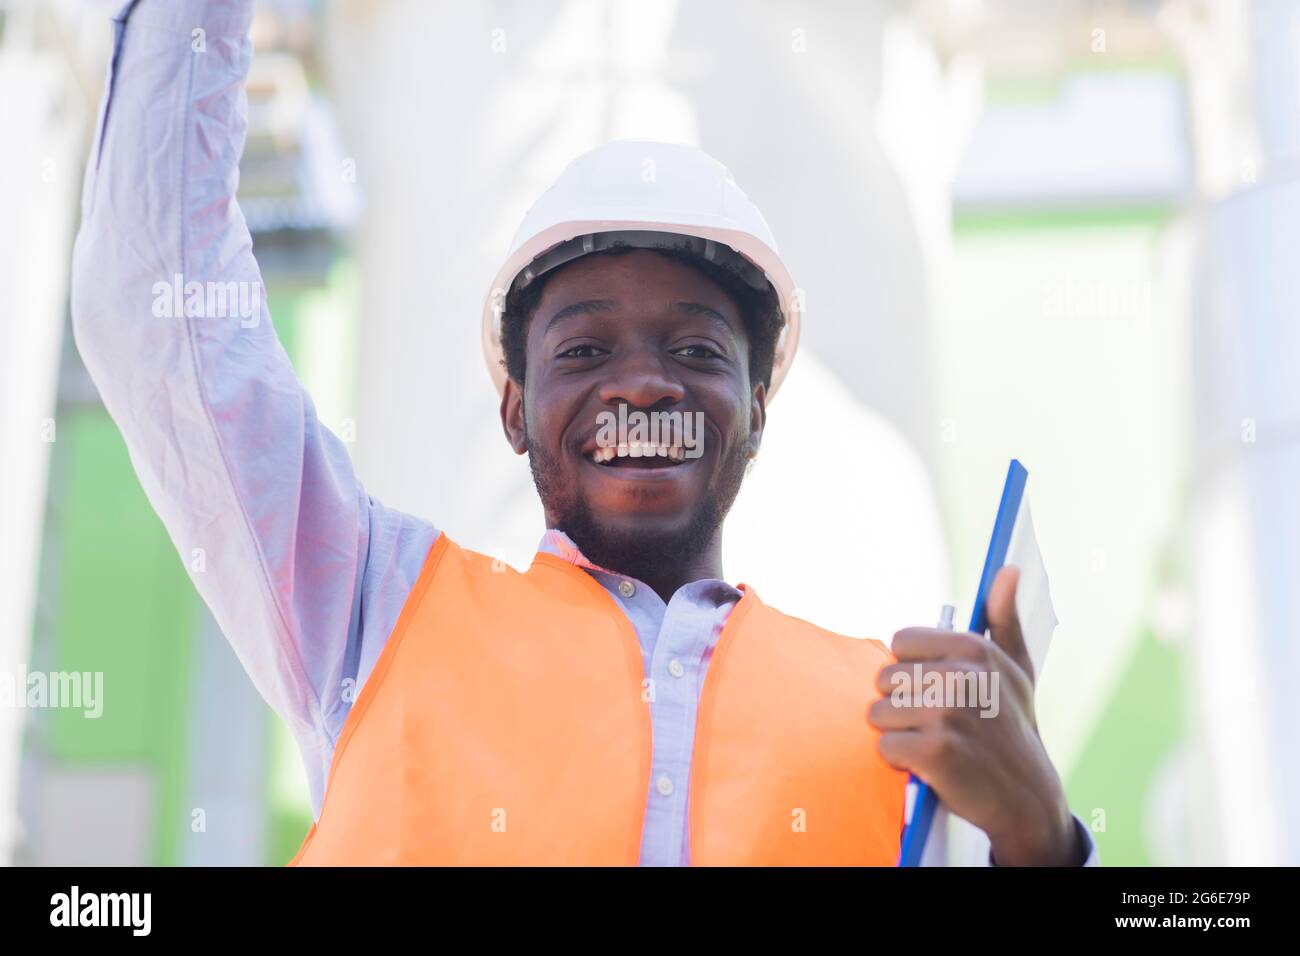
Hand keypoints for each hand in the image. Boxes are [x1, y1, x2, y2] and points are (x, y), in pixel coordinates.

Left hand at [867, 566, 1083, 865]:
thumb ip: (1003, 618)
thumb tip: (1008, 570)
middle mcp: (961, 675)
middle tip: (937, 723)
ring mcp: (948, 713)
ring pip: (880, 713)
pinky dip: (900, 761)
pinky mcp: (936, 751)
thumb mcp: (1015, 669)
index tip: (937, 689)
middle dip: (902, 704)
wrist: (1028, 798)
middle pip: (885, 679)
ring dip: (898, 734)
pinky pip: (885, 746)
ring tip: (934, 744)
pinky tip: (928, 766)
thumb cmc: (1012, 727)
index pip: (900, 642)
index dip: (912, 670)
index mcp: (973, 647)